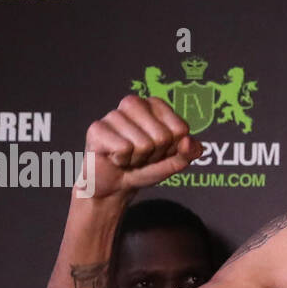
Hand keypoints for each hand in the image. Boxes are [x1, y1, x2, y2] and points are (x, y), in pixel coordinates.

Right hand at [81, 95, 203, 197]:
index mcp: (156, 105)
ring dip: (138, 159)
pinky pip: (124, 149)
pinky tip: (115, 157)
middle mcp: (134, 103)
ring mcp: (114, 114)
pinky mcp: (97, 128)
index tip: (158, 150)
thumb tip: (188, 141)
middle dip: (155, 154)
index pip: (180, 130)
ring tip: (128, 156)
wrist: (115, 184)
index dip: (172, 148)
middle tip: (141, 155)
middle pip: (162, 137)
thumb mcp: (174, 162)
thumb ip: (189, 152)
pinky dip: (122, 161)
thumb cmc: (144, 167)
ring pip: (143, 144)